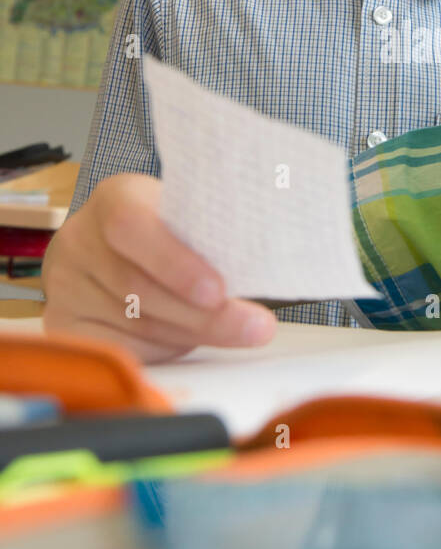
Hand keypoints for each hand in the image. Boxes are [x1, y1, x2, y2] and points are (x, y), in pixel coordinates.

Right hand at [42, 174, 276, 362]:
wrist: (103, 246)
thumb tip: (268, 264)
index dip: (175, 263)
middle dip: (205, 315)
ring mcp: (66, 285)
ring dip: (193, 334)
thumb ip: (210, 232)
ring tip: (237, 331)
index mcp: (115, 199)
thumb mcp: (182, 213)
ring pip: (137, 325)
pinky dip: (164, 350)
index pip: (132, 227)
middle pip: (140, 290)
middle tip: (255, 326)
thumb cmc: (162, 229)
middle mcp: (81, 240)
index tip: (218, 290)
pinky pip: (122, 348)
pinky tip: (192, 342)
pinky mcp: (64, 323)